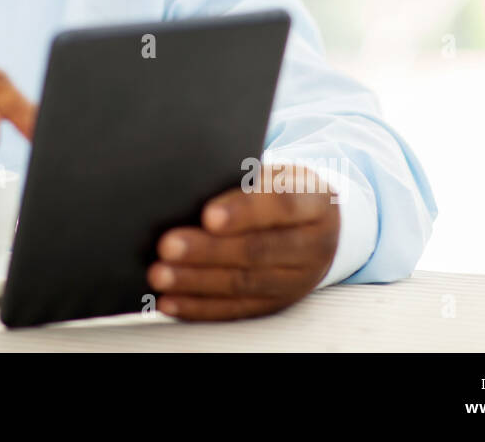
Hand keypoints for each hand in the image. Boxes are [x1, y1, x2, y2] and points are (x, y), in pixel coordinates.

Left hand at [147, 163, 339, 319]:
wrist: (324, 225)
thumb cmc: (286, 190)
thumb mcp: (278, 174)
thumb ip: (246, 181)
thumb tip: (194, 188)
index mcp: (315, 203)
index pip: (281, 205)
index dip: (244, 211)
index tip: (208, 215)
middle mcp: (312, 245)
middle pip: (257, 250)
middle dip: (208, 250)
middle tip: (168, 246)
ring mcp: (297, 281)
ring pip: (243, 284)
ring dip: (196, 282)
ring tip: (161, 275)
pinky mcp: (277, 304)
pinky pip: (236, 310)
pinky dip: (199, 307)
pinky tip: (170, 301)